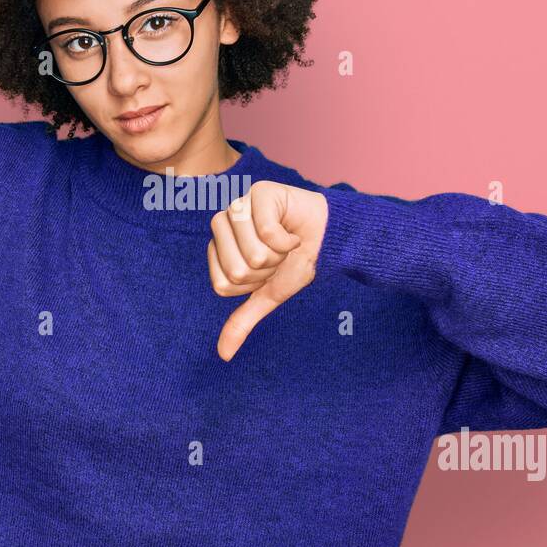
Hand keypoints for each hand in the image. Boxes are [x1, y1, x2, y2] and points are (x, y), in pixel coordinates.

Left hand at [207, 180, 328, 360]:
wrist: (329, 240)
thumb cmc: (296, 263)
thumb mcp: (268, 295)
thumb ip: (243, 320)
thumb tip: (223, 354)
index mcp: (217, 247)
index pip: (222, 283)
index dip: (251, 284)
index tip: (265, 271)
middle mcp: (222, 223)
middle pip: (235, 269)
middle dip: (266, 271)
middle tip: (278, 255)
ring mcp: (239, 204)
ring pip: (251, 252)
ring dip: (278, 255)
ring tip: (285, 241)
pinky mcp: (259, 192)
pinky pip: (265, 231)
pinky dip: (286, 240)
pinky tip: (291, 230)